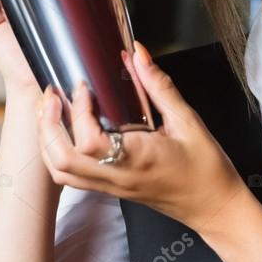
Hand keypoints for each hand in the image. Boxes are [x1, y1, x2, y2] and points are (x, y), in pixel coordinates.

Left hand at [35, 40, 246, 235]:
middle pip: (62, 161)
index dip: (78, 111)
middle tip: (53, 95)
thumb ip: (160, 87)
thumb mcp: (188, 122)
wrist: (214, 206)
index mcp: (136, 160)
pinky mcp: (111, 189)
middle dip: (48, 126)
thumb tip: (138, 55)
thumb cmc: (206, 169)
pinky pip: (73, 177)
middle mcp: (117, 177)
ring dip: (48, 141)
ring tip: (52, 111)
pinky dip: (59, 154)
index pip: (90, 140)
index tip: (83, 86)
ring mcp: (111, 187)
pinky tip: (67, 132)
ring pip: (62, 172)